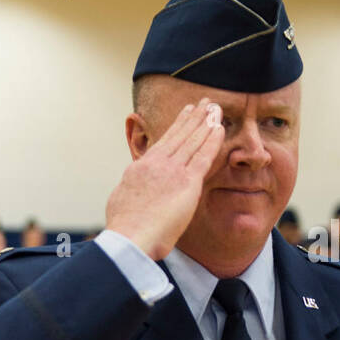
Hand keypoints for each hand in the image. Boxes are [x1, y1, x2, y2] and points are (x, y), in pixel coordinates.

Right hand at [106, 97, 225, 260]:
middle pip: (179, 135)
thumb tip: (128, 190)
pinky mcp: (187, 183)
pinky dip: (212, 140)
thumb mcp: (120, 201)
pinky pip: (203, 156)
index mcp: (139, 168)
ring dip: (205, 122)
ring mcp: (172, 171)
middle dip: (194, 117)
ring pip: (192, 141)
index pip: (164, 143)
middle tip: (204, 103)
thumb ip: (129, 190)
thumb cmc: (124, 228)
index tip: (186, 115)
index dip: (177, 127)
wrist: (129, 236)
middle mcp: (156, 164)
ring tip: (215, 108)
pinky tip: (220, 128)